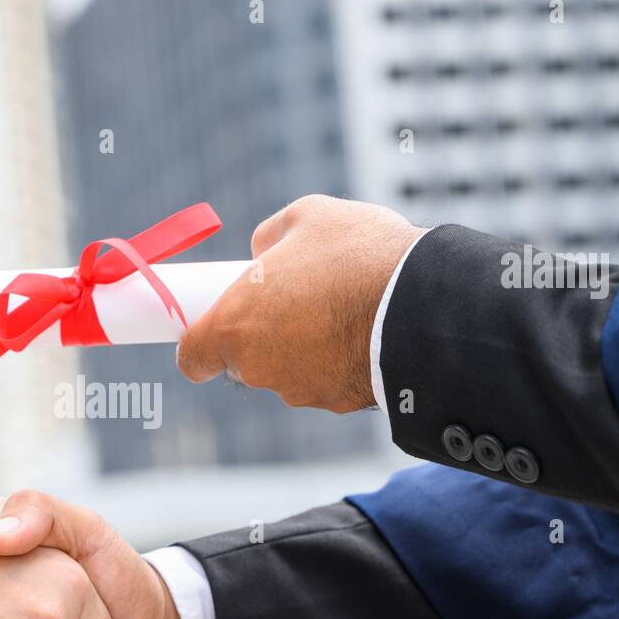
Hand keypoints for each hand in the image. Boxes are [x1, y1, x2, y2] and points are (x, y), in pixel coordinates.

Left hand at [177, 195, 424, 411]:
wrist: (425, 304)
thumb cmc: (357, 254)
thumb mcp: (307, 215)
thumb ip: (269, 235)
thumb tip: (261, 252)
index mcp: (235, 324)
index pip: (192, 358)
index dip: (199, 345)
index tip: (214, 328)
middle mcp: (258, 368)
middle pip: (244, 362)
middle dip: (262, 335)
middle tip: (297, 299)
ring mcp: (298, 390)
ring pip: (287, 371)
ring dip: (302, 347)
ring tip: (341, 308)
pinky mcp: (337, 403)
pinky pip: (327, 379)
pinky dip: (337, 362)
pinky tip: (364, 331)